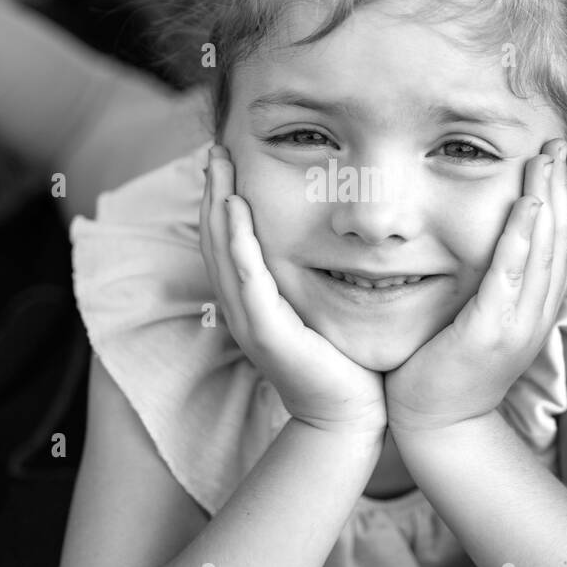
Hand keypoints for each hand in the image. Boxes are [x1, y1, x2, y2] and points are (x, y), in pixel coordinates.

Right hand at [199, 144, 386, 435]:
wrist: (352, 417)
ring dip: (218, 207)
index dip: (223, 201)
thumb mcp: (326, 306)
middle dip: (214, 192)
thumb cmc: (347, 361)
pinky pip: (248, 281)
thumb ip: (320, 273)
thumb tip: (335, 235)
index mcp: (254, 302)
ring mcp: (251, 323)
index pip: (228, 242)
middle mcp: (243, 309)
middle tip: (216, 149)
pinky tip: (238, 211)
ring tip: (218, 166)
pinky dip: (240, 244)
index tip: (228, 159)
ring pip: (223, 254)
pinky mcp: (268, 336)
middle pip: (216, 241)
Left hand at [385, 137, 566, 432]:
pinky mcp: (491, 332)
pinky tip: (526, 204)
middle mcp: (537, 312)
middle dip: (564, 187)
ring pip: (543, 250)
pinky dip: (521, 236)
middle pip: (561, 239)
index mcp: (536, 307)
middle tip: (563, 141)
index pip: (562, 242)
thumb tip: (488, 243)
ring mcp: (519, 323)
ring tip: (547, 158)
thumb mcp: (478, 317)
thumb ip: (490, 282)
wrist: (435, 425)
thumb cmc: (446, 366)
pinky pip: (511, 274)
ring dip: (548, 200)